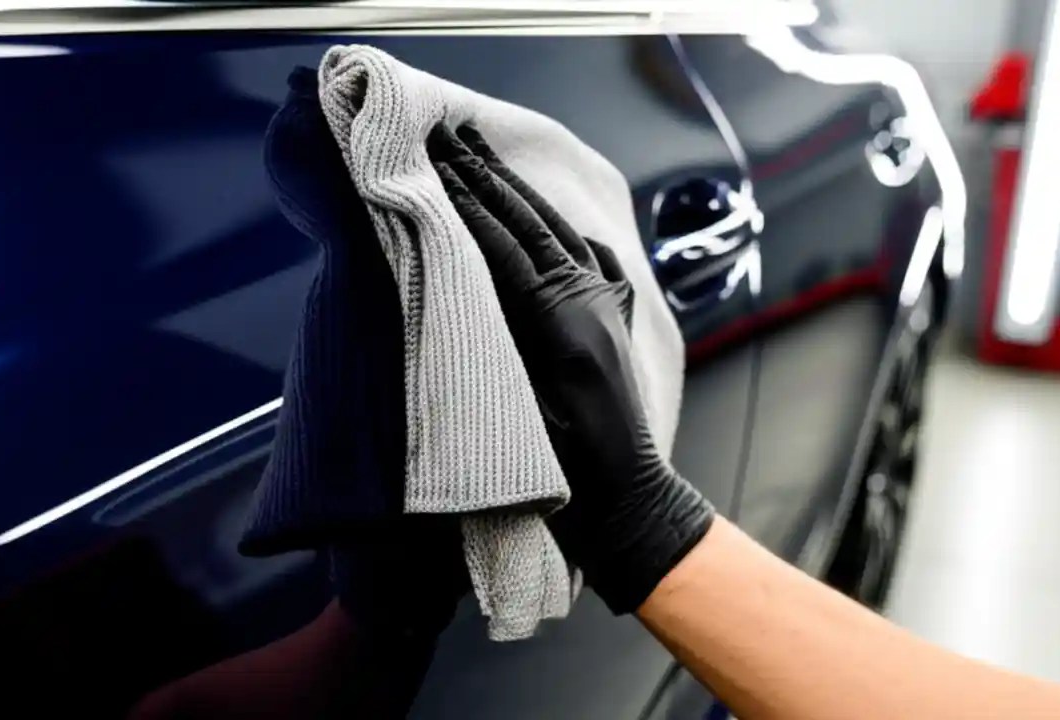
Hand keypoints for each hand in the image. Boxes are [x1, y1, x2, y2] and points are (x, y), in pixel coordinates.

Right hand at [428, 125, 713, 613]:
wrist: (627, 501)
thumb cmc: (565, 472)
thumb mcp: (515, 404)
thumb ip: (496, 336)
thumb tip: (462, 272)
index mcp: (558, 316)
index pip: (498, 242)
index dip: (462, 199)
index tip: (431, 158)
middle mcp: (587, 297)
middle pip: (526, 221)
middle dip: (484, 174)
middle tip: (448, 131)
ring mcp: (605, 304)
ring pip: (555, 229)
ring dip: (518, 189)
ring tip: (483, 152)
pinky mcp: (614, 317)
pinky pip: (590, 256)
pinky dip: (563, 228)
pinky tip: (551, 217)